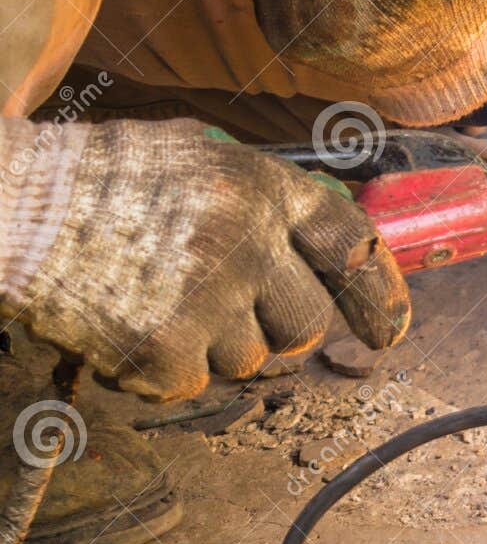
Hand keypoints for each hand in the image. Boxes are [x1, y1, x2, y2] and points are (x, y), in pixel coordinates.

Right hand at [0, 119, 409, 400]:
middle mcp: (247, 240)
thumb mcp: (193, 159)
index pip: (352, 246)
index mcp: (259, 187)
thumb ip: (261, 200)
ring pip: (249, 359)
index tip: (390, 331)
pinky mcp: (164, 349)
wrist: (8, 206)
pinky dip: (158, 370)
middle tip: (218, 308)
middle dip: (273, 329)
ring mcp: (208, 298)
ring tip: (152, 298)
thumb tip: (332, 247)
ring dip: (210, 347)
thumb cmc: (94, 181)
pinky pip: (190, 384)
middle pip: (306, 324)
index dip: (380, 292)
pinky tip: (121, 323)